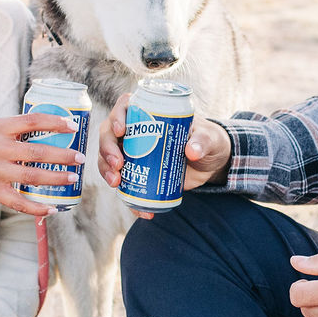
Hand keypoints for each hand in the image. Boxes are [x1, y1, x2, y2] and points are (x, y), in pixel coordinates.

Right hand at [0, 113, 82, 214]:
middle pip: (36, 152)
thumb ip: (17, 128)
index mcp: (0, 128)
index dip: (55, 122)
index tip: (73, 126)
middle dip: (62, 156)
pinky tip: (52, 209)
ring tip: (73, 178)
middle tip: (80, 158)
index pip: (32, 121)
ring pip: (31, 177)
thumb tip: (53, 127)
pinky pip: (18, 201)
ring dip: (55, 178)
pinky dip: (36, 207)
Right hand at [96, 94, 231, 217]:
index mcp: (149, 113)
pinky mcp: (137, 172)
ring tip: (116, 183)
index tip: (121, 131)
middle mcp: (135, 131)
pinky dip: (127, 196)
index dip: (117, 116)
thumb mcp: (209, 138)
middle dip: (107, 150)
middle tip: (118, 165)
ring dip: (106, 171)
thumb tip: (191, 151)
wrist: (211, 164)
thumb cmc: (209, 141)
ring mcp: (133, 152)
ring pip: (108, 158)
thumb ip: (203, 141)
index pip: (125, 107)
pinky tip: (138, 209)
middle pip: (109, 134)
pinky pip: (123, 182)